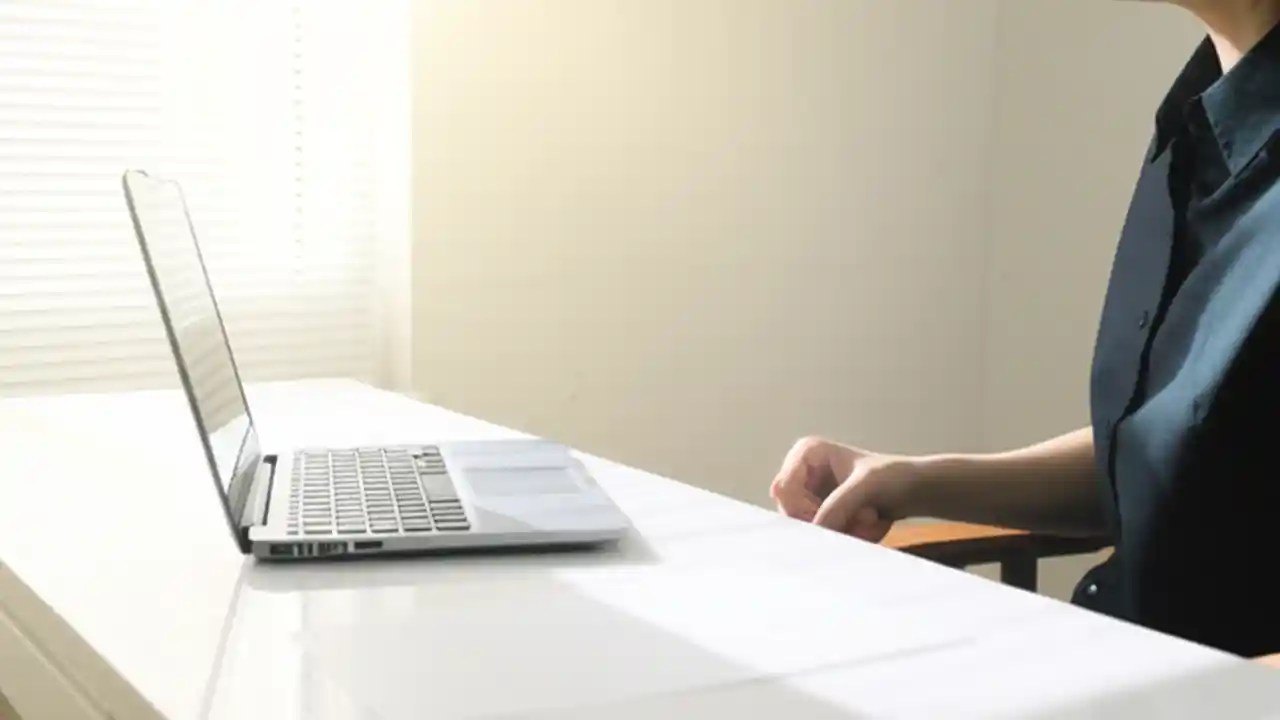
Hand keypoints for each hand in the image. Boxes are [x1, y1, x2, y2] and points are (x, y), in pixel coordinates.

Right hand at [770, 436, 915, 541]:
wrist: (914, 491)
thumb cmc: (892, 477)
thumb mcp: (866, 487)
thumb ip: (838, 506)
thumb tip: (813, 529)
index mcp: (806, 453)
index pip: (784, 490)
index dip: (807, 509)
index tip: (838, 513)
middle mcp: (802, 475)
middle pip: (792, 514)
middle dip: (830, 522)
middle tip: (863, 517)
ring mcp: (810, 498)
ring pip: (807, 529)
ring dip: (842, 531)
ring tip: (869, 520)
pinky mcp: (821, 518)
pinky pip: (820, 537)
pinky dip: (846, 537)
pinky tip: (868, 527)